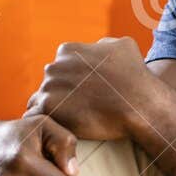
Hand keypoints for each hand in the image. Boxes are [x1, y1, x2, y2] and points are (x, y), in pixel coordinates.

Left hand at [27, 37, 153, 140]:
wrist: (139, 105)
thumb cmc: (135, 77)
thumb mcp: (122, 46)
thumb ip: (103, 45)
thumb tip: (97, 48)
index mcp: (67, 51)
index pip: (59, 68)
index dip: (70, 83)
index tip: (82, 96)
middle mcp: (54, 66)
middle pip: (49, 84)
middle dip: (60, 95)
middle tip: (76, 111)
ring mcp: (49, 87)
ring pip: (41, 100)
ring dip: (52, 110)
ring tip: (68, 123)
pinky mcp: (48, 108)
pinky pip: (36, 117)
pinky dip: (45, 123)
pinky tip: (58, 130)